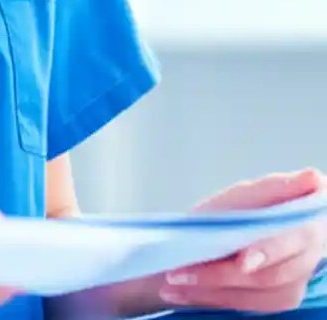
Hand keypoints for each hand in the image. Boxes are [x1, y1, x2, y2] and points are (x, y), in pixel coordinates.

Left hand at [139, 168, 326, 315]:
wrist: (230, 232)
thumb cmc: (242, 209)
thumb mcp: (248, 194)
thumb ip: (274, 189)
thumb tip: (312, 178)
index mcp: (309, 217)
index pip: (296, 237)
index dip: (268, 251)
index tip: (242, 262)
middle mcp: (313, 250)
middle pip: (273, 274)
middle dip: (222, 275)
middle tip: (179, 272)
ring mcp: (299, 277)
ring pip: (259, 293)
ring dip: (211, 290)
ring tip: (171, 282)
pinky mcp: (282, 296)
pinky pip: (249, 305)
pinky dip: (212, 298)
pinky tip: (180, 293)